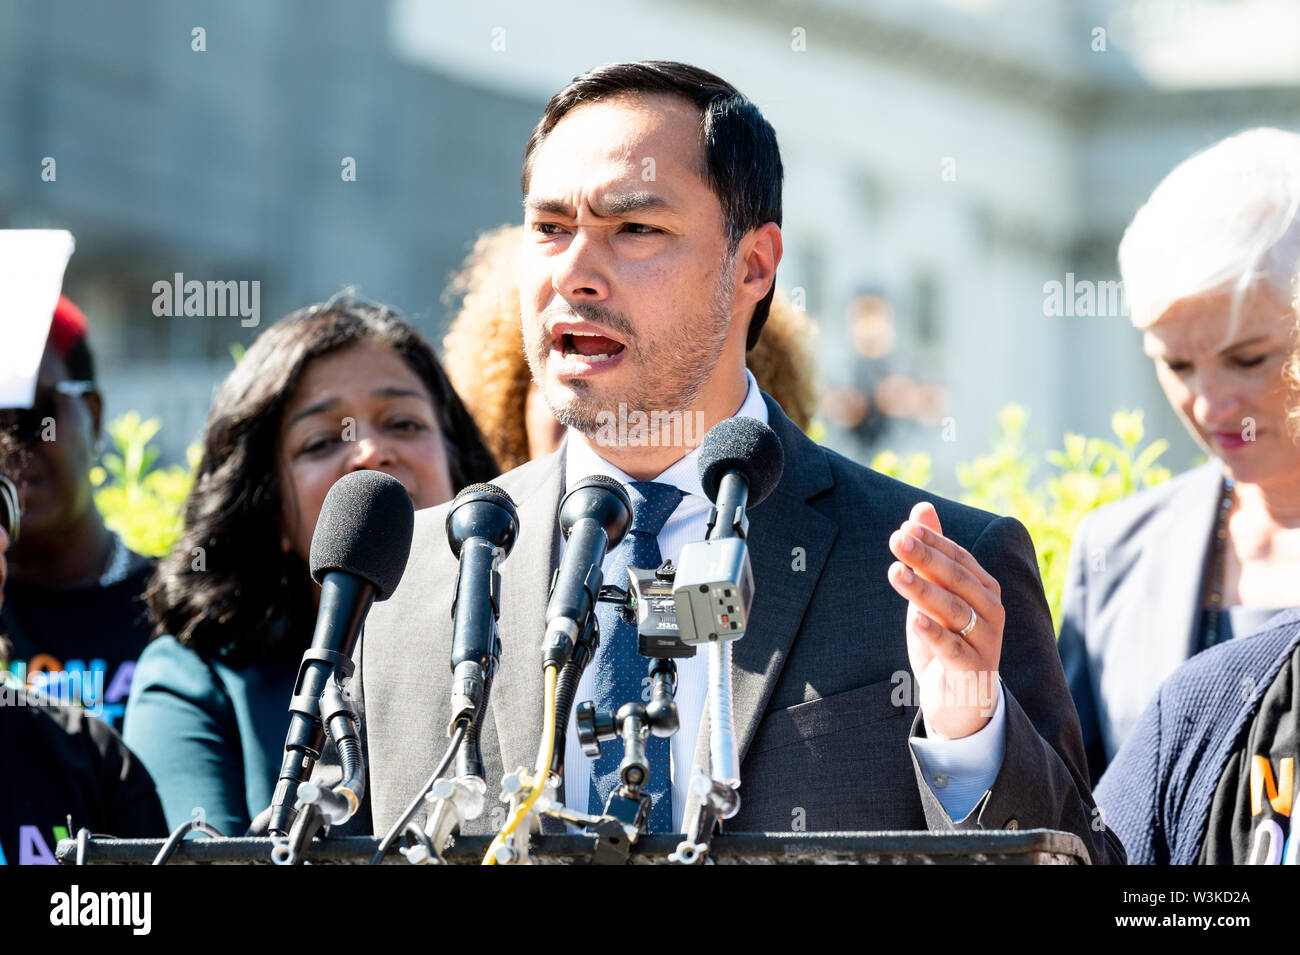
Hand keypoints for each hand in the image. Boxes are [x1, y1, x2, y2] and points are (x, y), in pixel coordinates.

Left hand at [887, 502, 1003, 738]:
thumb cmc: (946, 640)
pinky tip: (914, 618)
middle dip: (925, 558)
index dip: (932, 542)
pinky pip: (953, 648)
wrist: (962, 701)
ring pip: (953, 610)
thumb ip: (930, 554)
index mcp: (984, 588)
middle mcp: (990, 610)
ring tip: (896, 572)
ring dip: (923, 590)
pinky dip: (934, 633)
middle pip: (955, 579)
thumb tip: (921, 508)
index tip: (904, 528)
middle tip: (897, 540)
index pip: (958, 557)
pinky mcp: (973, 670)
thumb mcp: (934, 595)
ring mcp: (985, 641)